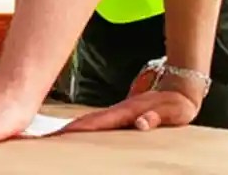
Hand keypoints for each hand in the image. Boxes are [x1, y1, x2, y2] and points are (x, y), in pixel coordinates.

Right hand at [63, 89, 198, 132]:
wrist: (180, 88)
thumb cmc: (179, 104)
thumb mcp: (173, 114)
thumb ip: (156, 118)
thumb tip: (140, 124)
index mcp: (127, 112)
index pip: (98, 122)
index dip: (79, 129)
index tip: (60, 134)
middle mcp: (119, 112)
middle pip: (88, 121)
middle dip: (67, 129)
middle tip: (47, 139)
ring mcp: (119, 113)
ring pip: (91, 121)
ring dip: (73, 129)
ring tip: (55, 138)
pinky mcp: (122, 115)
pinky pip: (99, 122)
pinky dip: (85, 127)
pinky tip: (78, 133)